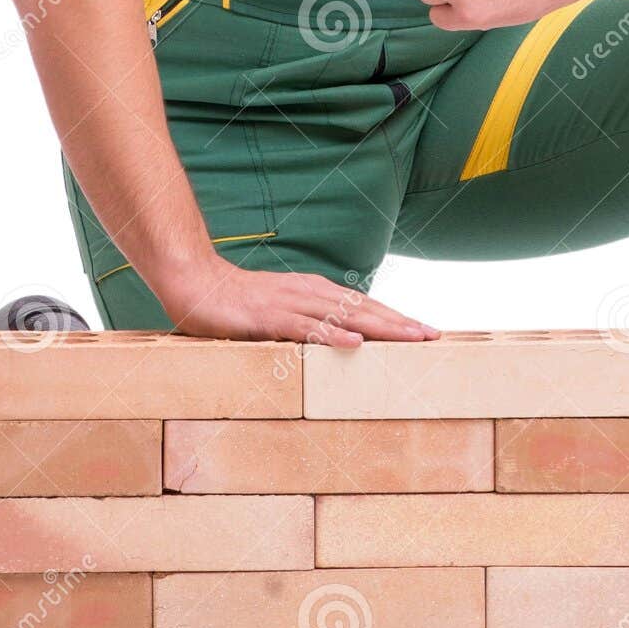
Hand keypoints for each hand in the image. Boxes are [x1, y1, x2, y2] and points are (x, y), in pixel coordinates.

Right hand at [154, 253, 439, 345]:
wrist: (195, 282)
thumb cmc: (237, 303)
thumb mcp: (280, 311)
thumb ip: (306, 321)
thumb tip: (337, 339)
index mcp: (315, 292)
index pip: (364, 305)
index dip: (396, 318)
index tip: (425, 331)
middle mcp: (310, 293)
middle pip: (364, 309)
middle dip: (400, 323)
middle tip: (433, 336)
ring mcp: (290, 303)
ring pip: (344, 317)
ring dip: (380, 327)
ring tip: (410, 338)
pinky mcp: (269, 318)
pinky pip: (306, 329)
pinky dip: (332, 337)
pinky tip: (354, 345)